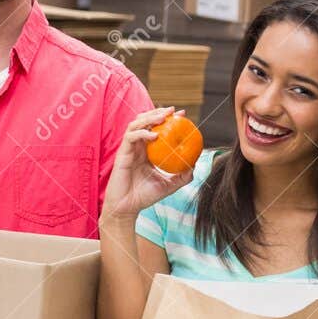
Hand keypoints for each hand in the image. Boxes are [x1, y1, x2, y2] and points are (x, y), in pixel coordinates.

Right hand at [100, 107, 193, 224]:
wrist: (128, 207)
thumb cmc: (145, 196)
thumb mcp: (170, 185)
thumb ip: (183, 176)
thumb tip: (195, 165)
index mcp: (147, 151)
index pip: (156, 129)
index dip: (168, 120)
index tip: (182, 115)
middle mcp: (137, 147)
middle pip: (144, 121)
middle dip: (158, 112)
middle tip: (172, 111)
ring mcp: (128, 149)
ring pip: (135, 124)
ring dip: (149, 118)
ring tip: (163, 117)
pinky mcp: (122, 154)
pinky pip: (130, 137)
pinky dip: (142, 133)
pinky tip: (154, 135)